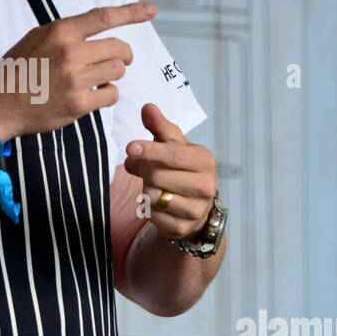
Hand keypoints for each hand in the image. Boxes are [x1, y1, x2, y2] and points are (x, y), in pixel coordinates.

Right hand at [0, 2, 155, 139]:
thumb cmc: (19, 69)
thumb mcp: (38, 37)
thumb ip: (67, 31)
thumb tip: (98, 24)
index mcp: (61, 32)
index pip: (105, 16)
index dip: (132, 12)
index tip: (151, 10)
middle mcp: (71, 53)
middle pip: (119, 48)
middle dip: (124, 54)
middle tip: (120, 59)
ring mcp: (76, 80)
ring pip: (117, 71)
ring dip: (112, 74)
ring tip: (96, 78)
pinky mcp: (79, 104)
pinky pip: (111, 94)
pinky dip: (107, 94)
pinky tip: (92, 94)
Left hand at [123, 103, 216, 240]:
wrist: (194, 204)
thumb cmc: (180, 167)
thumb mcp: (173, 144)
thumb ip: (160, 126)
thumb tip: (147, 107)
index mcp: (205, 160)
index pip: (173, 155)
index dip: (150, 151)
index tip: (129, 147)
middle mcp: (206, 186)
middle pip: (158, 176)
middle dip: (141, 169)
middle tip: (134, 164)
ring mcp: (196, 210)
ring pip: (154, 196)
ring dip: (144, 188)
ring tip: (152, 183)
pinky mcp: (183, 227)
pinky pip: (152, 215)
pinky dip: (147, 207)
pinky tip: (155, 200)